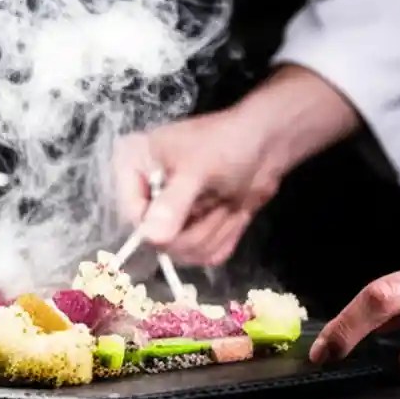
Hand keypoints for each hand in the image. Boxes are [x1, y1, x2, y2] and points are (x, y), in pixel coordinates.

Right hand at [112, 65, 359, 265]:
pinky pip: (200, 255)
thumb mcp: (198, 168)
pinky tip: (231, 213)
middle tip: (217, 201)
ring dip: (214, 231)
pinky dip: (222, 237)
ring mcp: (167, 214)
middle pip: (156, 239)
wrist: (267, 145)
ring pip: (182, 252)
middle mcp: (143, 192)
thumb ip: (173, 203)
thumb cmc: (229, 143)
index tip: (189, 214)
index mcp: (132, 166)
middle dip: (195, 228)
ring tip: (226, 201)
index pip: (132, 214)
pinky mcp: (190, 229)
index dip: (160, 224)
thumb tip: (152, 238)